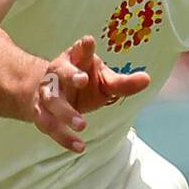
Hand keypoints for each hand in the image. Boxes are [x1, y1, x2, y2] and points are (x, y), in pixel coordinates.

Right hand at [31, 35, 150, 152]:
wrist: (50, 94)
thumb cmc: (84, 82)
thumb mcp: (104, 80)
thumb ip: (123, 82)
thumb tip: (147, 79)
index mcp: (75, 59)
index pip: (79, 50)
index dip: (84, 47)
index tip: (88, 42)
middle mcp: (58, 73)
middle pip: (61, 72)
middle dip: (71, 75)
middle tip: (82, 79)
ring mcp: (47, 92)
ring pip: (53, 101)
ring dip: (66, 113)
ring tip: (82, 125)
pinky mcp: (41, 112)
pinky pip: (50, 125)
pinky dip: (64, 137)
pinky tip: (79, 147)